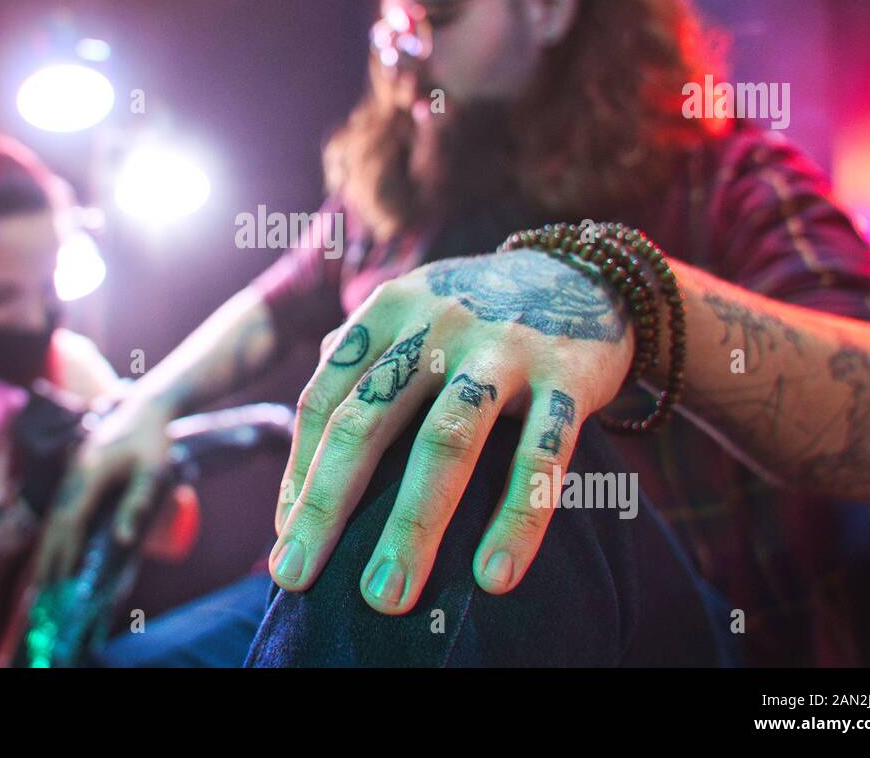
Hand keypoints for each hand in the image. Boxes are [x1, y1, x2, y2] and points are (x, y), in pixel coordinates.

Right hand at [32, 394, 175, 583]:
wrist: (147, 406)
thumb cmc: (154, 439)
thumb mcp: (153, 471)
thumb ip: (136, 503)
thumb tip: (123, 541)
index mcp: (91, 474)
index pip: (72, 520)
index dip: (64, 551)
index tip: (60, 579)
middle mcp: (76, 473)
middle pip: (57, 519)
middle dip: (48, 555)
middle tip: (42, 589)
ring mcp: (75, 470)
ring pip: (55, 512)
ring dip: (48, 544)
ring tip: (42, 575)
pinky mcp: (78, 470)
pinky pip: (61, 504)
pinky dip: (55, 528)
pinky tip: (55, 543)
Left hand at [269, 247, 633, 613]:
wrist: (582, 275)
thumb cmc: (474, 315)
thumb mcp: (410, 313)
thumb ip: (360, 367)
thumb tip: (302, 452)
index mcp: (388, 310)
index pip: (325, 397)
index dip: (300, 471)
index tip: (286, 537)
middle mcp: (436, 324)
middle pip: (368, 422)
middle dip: (328, 506)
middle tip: (297, 576)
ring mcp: (502, 348)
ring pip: (447, 441)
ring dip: (413, 525)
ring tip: (388, 594)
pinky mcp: (567, 376)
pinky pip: (540, 455)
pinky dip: (518, 519)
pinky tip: (495, 576)